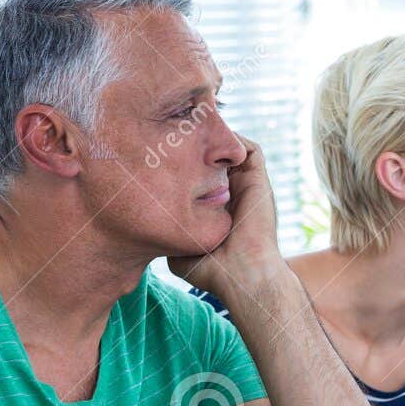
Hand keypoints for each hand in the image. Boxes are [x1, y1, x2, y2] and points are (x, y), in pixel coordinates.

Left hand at [168, 139, 286, 298]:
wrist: (243, 274)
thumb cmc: (212, 270)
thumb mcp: (179, 253)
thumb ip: (167, 237)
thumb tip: (145, 228)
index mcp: (218, 209)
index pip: (202, 177)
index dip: (184, 165)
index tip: (163, 158)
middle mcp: (234, 194)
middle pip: (216, 160)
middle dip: (199, 146)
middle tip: (175, 137)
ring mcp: (248, 187)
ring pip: (233, 151)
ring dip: (218, 139)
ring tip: (194, 130)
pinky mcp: (259, 181)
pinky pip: (251, 149)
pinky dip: (235, 140)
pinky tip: (212, 139)